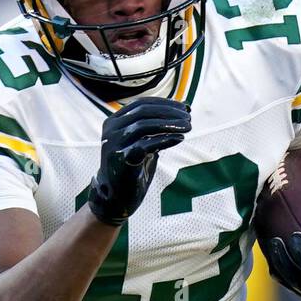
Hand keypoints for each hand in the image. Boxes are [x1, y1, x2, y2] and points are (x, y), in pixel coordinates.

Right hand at [87, 98, 191, 225]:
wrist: (117, 197)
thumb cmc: (133, 167)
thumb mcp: (143, 141)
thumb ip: (156, 127)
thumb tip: (183, 109)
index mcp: (115, 122)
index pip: (141, 104)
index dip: (165, 104)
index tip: (185, 108)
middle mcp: (111, 130)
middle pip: (143, 112)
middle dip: (169, 112)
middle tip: (188, 118)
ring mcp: (114, 145)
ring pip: (143, 126)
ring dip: (169, 124)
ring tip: (187, 127)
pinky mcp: (121, 160)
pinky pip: (144, 146)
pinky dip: (164, 140)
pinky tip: (179, 139)